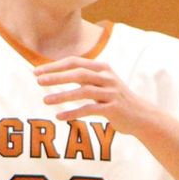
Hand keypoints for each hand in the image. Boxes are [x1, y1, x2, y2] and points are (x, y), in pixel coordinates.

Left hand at [33, 57, 163, 134]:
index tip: (38, 71)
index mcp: (102, 68)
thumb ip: (85, 78)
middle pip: (78, 74)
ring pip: (83, 91)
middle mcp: (107, 77)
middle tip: (38, 81)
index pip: (75, 62)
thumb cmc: (116, 100)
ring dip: (62, 95)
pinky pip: (89, 109)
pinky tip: (60, 117)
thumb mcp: (102, 83)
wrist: (141, 116)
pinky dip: (73, 113)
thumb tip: (58, 74)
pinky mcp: (113, 108)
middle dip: (56, 77)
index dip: (55, 66)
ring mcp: (111, 93)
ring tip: (46, 101)